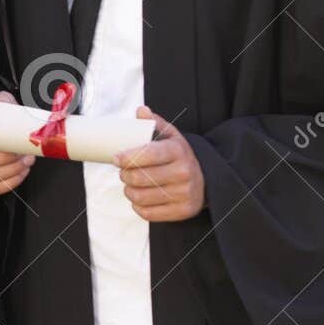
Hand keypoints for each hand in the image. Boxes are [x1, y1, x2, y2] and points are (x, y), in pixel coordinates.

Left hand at [115, 106, 203, 221]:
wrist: (207, 178)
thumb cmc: (179, 155)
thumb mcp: (171, 136)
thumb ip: (154, 123)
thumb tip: (141, 111)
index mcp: (178, 151)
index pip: (147, 155)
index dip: (127, 158)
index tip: (115, 158)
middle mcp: (183, 173)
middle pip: (140, 178)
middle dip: (124, 175)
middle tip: (123, 172)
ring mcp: (184, 194)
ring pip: (141, 196)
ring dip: (128, 191)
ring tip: (129, 184)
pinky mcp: (182, 211)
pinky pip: (148, 213)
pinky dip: (138, 206)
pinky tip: (140, 198)